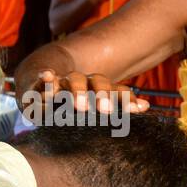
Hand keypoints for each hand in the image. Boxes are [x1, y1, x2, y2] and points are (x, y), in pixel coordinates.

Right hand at [20, 68, 150, 118]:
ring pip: (74, 81)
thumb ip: (119, 103)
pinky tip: (48, 75)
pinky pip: (44, 79)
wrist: (39, 80)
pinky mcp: (42, 84)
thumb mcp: (93, 104)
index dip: (127, 99)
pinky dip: (46, 77)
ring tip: (81, 106)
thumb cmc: (72, 98)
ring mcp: (62, 82)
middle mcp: (82, 81)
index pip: (115, 90)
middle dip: (102, 95)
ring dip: (78, 91)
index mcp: (96, 86)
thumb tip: (147, 106)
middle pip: (96, 82)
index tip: (139, 109)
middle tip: (107, 111)